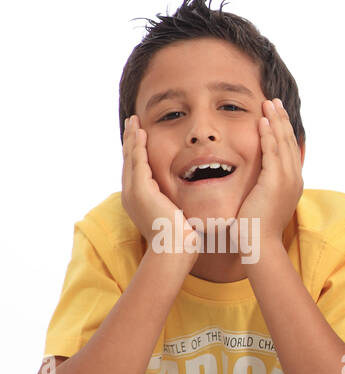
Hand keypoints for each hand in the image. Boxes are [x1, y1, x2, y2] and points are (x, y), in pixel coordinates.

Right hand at [120, 115, 195, 266]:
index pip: (137, 170)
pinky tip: (140, 133)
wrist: (174, 252)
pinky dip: (138, 146)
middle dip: (131, 141)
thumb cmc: (180, 242)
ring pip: (131, 158)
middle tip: (133, 123)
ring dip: (133, 138)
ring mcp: (133, 192)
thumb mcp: (177, 219)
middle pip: (129, 161)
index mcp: (140, 200)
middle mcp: (131, 195)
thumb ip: (177, 208)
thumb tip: (186, 207)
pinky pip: (138, 162)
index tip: (140, 137)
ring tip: (134, 122)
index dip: (137, 152)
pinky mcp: (141, 190)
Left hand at [237, 98, 303, 252]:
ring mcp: (287, 179)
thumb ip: (262, 190)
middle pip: (290, 142)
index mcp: (292, 184)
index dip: (283, 132)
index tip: (276, 117)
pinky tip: (263, 121)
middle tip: (274, 102)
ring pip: (283, 143)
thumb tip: (254, 185)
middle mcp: (295, 179)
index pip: (289, 151)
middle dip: (282, 121)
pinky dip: (269, 134)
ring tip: (269, 104)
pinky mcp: (276, 180)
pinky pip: (273, 151)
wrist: (260, 244)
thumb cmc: (256, 230)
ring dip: (276, 121)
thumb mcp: (263, 204)